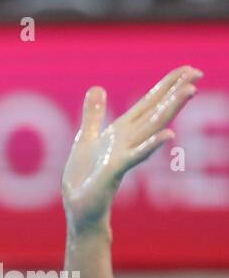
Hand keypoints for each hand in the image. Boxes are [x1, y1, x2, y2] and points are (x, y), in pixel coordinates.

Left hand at [62, 65, 201, 236]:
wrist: (80, 209)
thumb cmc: (84, 178)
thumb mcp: (86, 139)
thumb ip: (93, 115)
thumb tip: (96, 88)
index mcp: (122, 131)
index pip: (149, 103)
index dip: (167, 85)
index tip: (189, 68)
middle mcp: (128, 140)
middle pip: (155, 111)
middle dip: (174, 91)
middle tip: (197, 72)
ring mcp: (124, 154)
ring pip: (151, 128)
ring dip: (169, 109)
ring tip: (190, 91)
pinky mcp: (115, 171)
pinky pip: (135, 156)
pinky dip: (150, 145)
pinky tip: (167, 135)